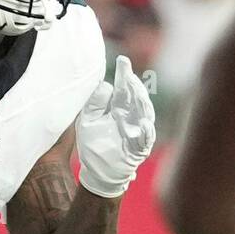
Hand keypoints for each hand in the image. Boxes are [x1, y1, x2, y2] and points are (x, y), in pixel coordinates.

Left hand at [76, 55, 155, 199]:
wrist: (98, 172)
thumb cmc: (94, 146)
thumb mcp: (88, 121)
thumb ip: (95, 104)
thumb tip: (106, 84)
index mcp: (119, 109)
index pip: (124, 89)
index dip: (125, 75)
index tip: (122, 61)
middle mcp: (131, 118)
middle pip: (136, 98)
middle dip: (134, 86)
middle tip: (129, 75)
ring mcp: (137, 132)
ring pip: (144, 114)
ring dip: (142, 103)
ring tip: (137, 91)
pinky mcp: (139, 148)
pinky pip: (145, 139)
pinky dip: (145, 132)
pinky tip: (143, 123)